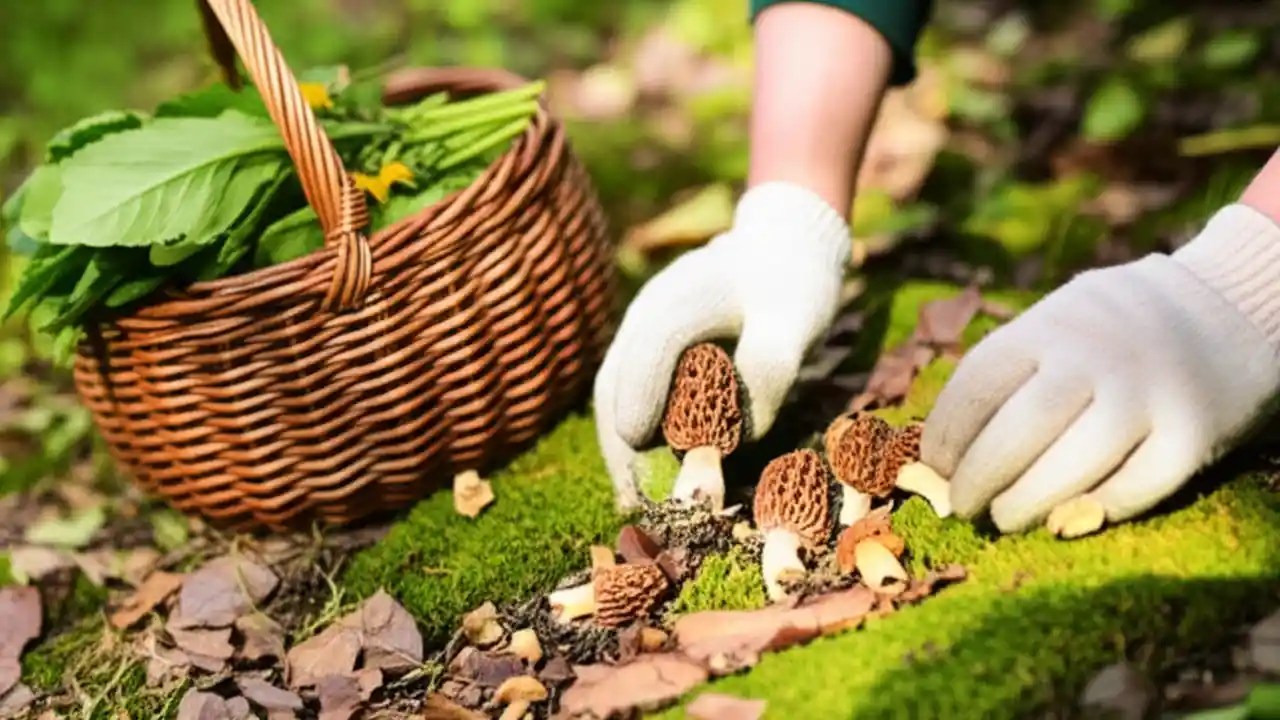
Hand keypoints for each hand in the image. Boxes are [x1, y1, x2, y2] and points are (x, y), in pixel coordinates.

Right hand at [594, 182, 850, 509]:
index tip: (648, 460)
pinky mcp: (650, 344)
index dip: (644, 412)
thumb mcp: (796, 321)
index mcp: (680, 302)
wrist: (785, 244)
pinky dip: (634, 429)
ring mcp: (642, 328)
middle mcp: (648, 314)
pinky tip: (647, 464)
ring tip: (633, 496)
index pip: (647, 359)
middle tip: (633, 505)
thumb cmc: (794, 283)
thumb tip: (740, 435)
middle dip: (622, 448)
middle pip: (615, 386)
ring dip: (622, 445)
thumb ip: (770, 371)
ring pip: (614, 392)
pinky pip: (629, 390)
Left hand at [921, 204, 1279, 533]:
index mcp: (1051, 326)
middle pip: (1021, 429)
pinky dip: (1094, 509)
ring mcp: (1148, 394)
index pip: (979, 384)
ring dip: (1027, 502)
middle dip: (979, 477)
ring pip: (1073, 464)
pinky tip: (1066, 518)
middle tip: (961, 506)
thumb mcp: (1058, 321)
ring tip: (1004, 518)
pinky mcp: (1192, 434)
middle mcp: (1098, 357)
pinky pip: (1134, 487)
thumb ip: (1010, 372)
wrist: (1227, 306)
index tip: (934, 467)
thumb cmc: (1113, 329)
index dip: (948, 433)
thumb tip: (943, 453)